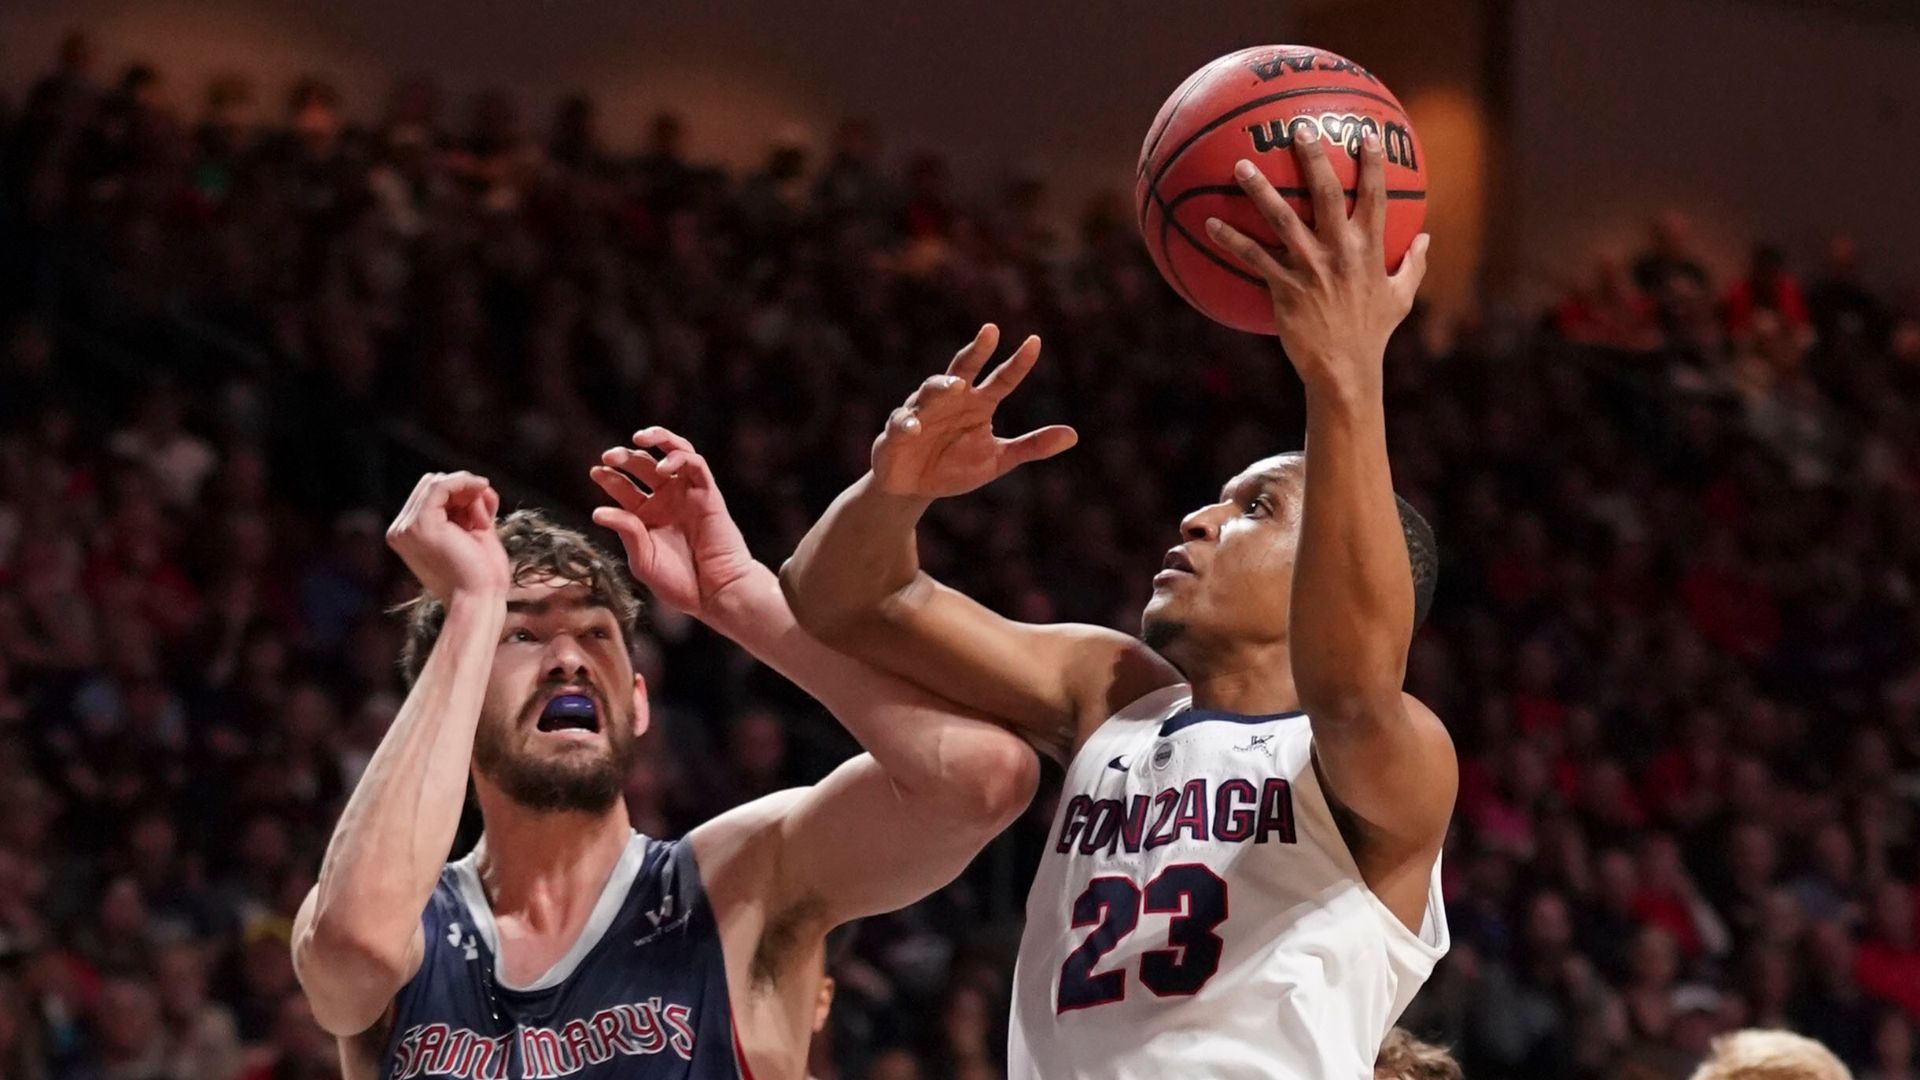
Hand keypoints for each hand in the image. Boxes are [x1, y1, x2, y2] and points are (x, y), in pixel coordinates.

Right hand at [385, 472, 509, 599]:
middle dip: (464, 493)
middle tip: (485, 518)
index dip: (461, 496)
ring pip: (436, 483)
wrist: (480, 598)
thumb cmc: (482, 574)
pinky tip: (482, 488)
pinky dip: (464, 482)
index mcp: (408, 535)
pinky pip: (440, 486)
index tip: (486, 516)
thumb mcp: (475, 532)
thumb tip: (477, 483)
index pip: (431, 496)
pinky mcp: (420, 525)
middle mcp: (400, 531)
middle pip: (431, 485)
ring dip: (468, 493)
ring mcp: (406, 528)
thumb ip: (470, 508)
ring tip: (483, 520)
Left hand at [590, 428, 758, 618]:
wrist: (716, 592)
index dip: (609, 477)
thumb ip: (626, 533)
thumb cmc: (680, 582)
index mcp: (647, 516)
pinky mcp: (708, 493)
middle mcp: (667, 500)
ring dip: (657, 440)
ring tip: (637, 439)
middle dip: (625, 457)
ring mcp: (688, 494)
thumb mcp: (643, 559)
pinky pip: (695, 464)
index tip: (596, 472)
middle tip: (610, 457)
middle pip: (643, 466)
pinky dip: (678, 457)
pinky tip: (662, 467)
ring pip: (674, 453)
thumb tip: (598, 512)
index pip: (624, 487)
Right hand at [872, 324, 1077, 497]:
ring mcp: (923, 412)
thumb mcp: (998, 460)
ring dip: (942, 385)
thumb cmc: (956, 467)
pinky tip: (916, 427)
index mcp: (979, 404)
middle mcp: (951, 400)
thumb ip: (1032, 446)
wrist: (915, 487)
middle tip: (990, 332)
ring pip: (931, 390)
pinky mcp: (897, 431)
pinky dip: (908, 423)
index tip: (1035, 342)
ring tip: (956, 385)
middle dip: (976, 351)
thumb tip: (1073, 436)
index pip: (1003, 379)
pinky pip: (902, 423)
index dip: (1018, 362)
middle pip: (964, 368)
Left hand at [1202, 125, 1429, 392]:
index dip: (1372, 164)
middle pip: (1326, 194)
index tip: (1365, 133)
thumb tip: (1427, 238)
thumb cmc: (1372, 333)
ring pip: (1282, 219)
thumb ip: (1414, 264)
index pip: (1375, 196)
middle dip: (1313, 158)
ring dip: (1260, 190)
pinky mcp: (1284, 288)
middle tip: (1298, 128)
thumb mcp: (1402, 298)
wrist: (1344, 370)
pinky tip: (1209, 223)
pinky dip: (1231, 239)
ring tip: (1240, 165)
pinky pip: (1253, 257)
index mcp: (1370, 249)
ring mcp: (1310, 268)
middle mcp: (1340, 251)